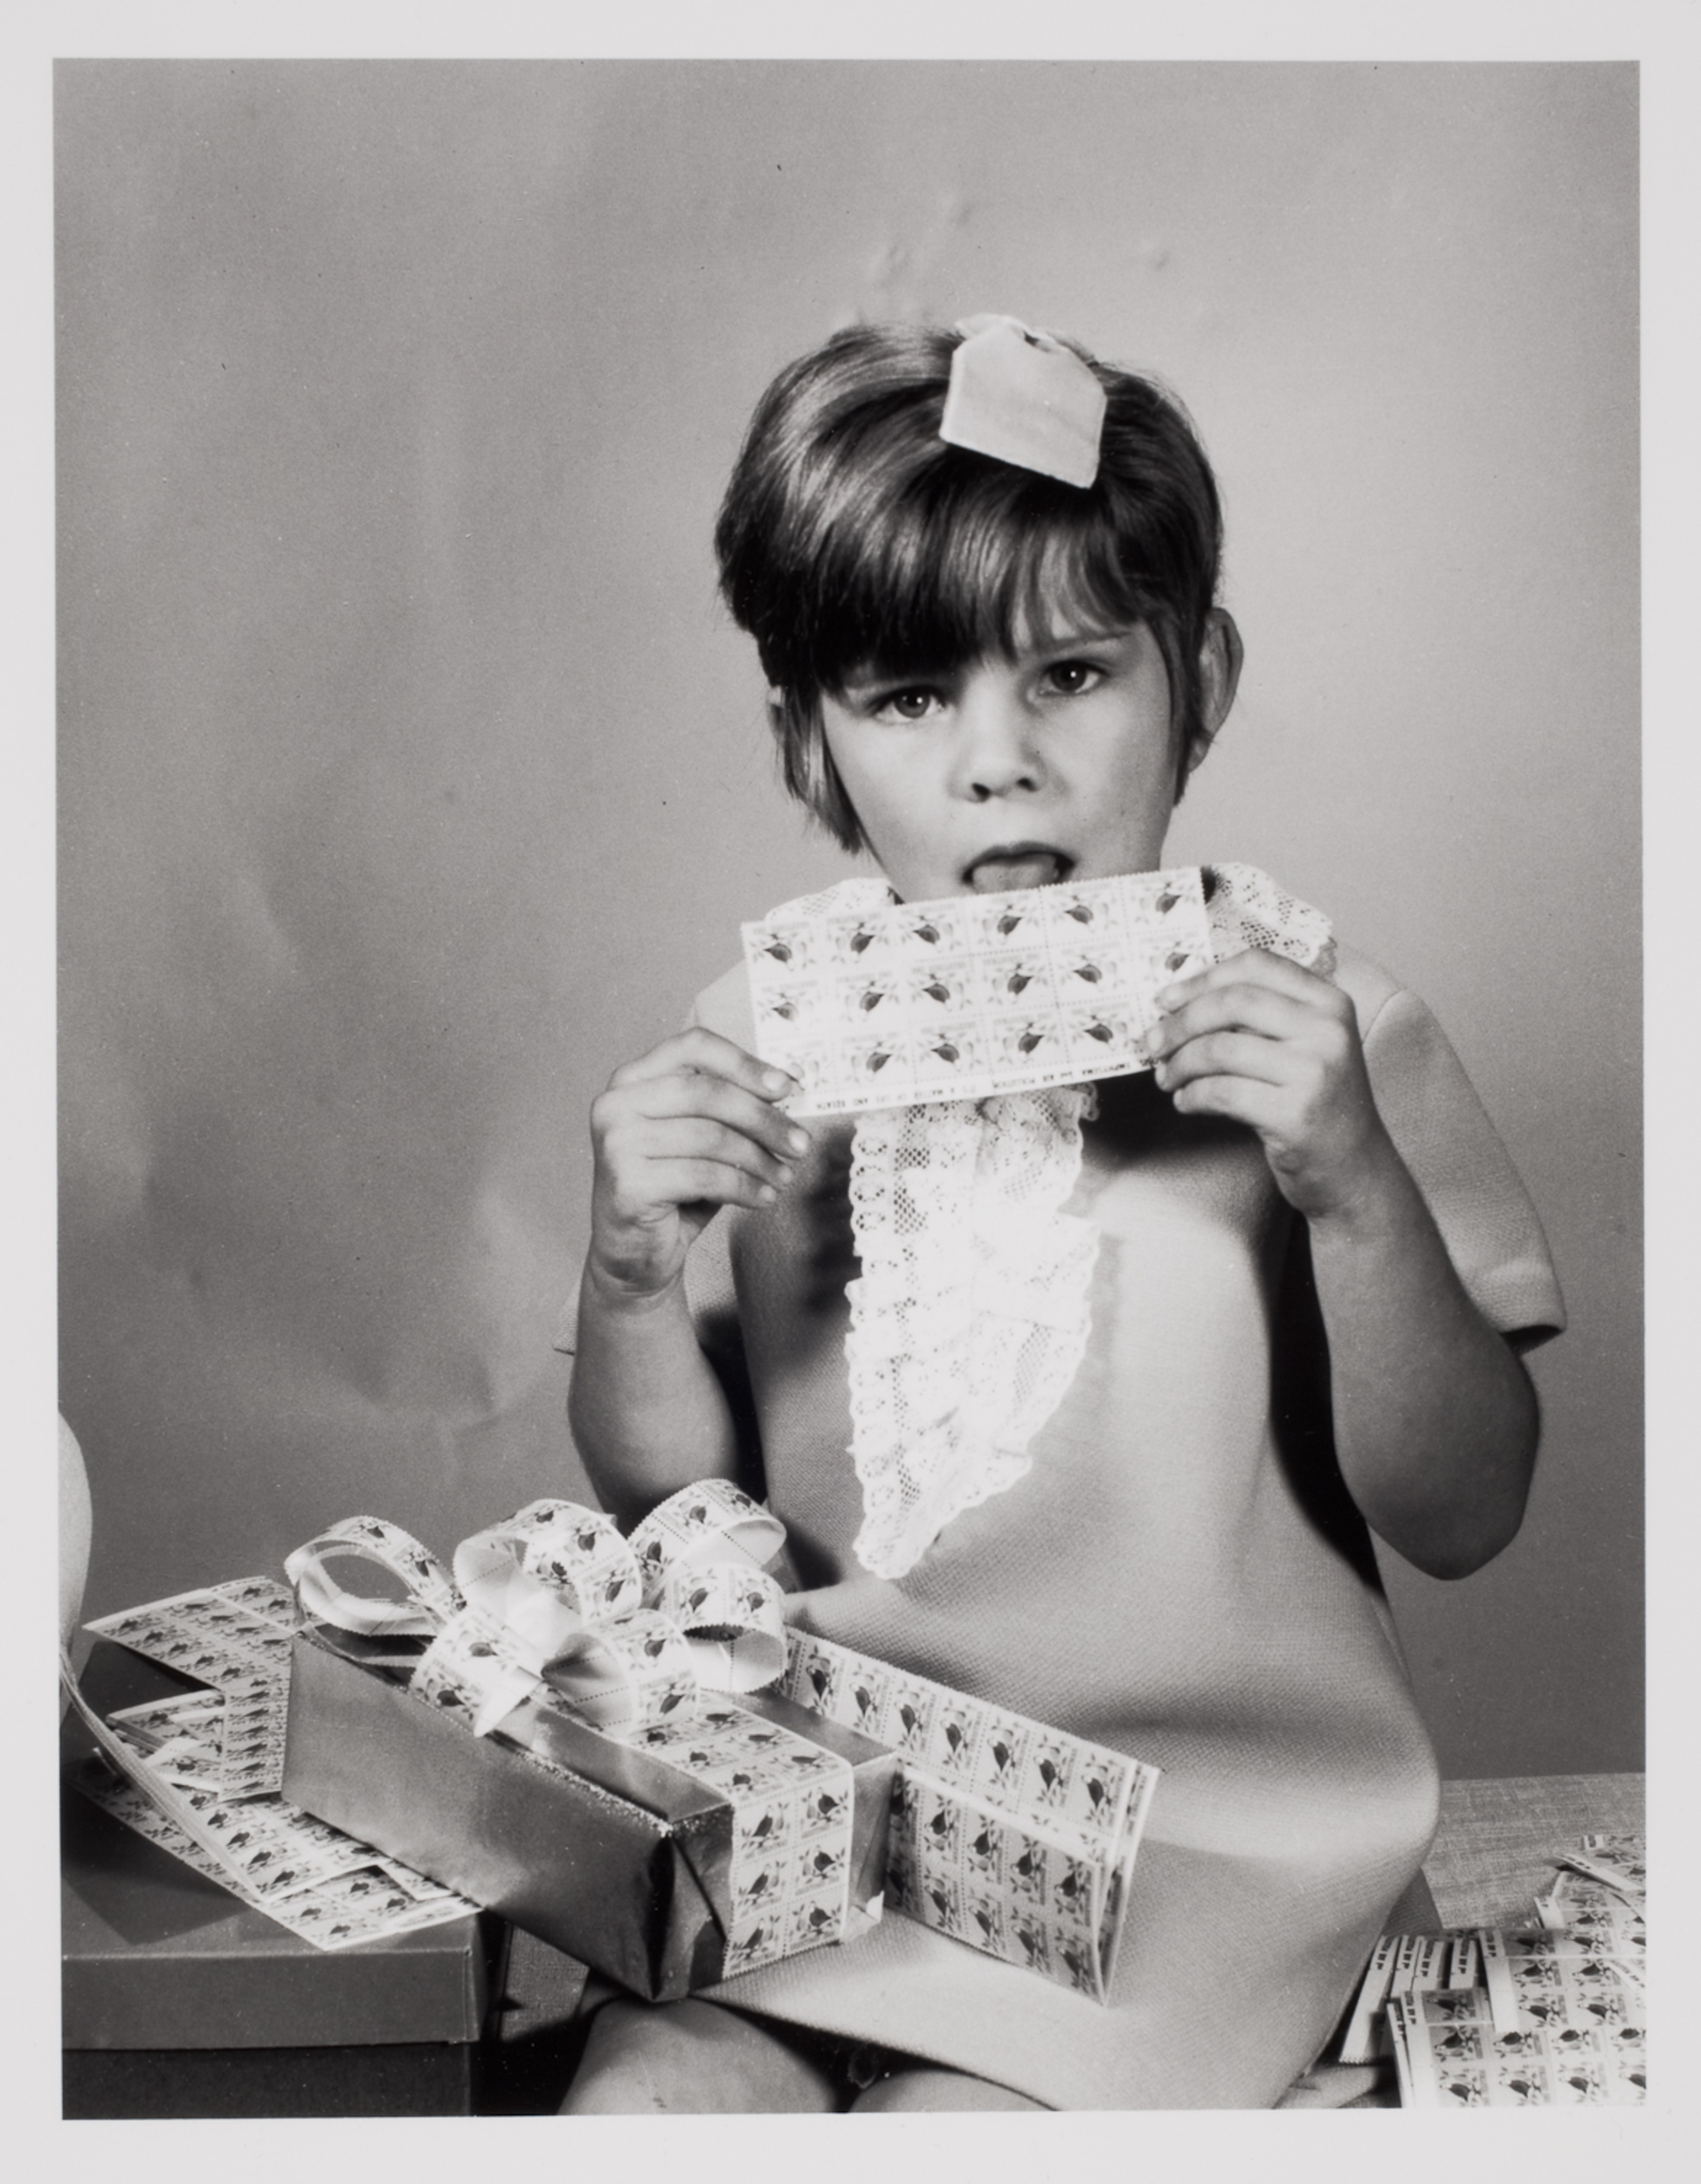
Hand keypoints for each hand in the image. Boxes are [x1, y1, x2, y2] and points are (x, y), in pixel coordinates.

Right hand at [588, 1029, 807, 1302]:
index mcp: (633, 1079)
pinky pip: (704, 1176)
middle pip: (708, 1093)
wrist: (634, 1253)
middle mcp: (616, 1103)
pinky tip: (763, 1197)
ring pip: (711, 1137)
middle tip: (799, 1143)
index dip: (744, 1063)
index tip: (785, 1086)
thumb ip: (733, 1107)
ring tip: (783, 1176)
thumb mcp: (703, 1138)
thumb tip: (789, 1084)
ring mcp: (617, 1143)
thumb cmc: (672, 1189)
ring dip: (759, 1159)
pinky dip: (744, 1187)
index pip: (693, 1047)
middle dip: (763, 1118)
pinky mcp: (627, 1183)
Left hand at [1150, 950, 1393, 1221]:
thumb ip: (1261, 1017)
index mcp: (1329, 1001)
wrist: (1354, 1166)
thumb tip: (1180, 1002)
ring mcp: (1315, 1072)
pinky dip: (1192, 1096)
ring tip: (1167, 1078)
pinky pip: (1222, 1092)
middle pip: (1233, 1002)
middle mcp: (1328, 1030)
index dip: (1203, 978)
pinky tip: (1186, 1102)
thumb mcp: (1305, 1045)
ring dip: (1180, 1064)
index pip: (1256, 965)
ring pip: (1220, 1049)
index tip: (1167, 999)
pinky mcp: (1295, 1114)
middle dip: (1180, 1022)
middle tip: (1153, 1042)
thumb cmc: (1317, 1102)